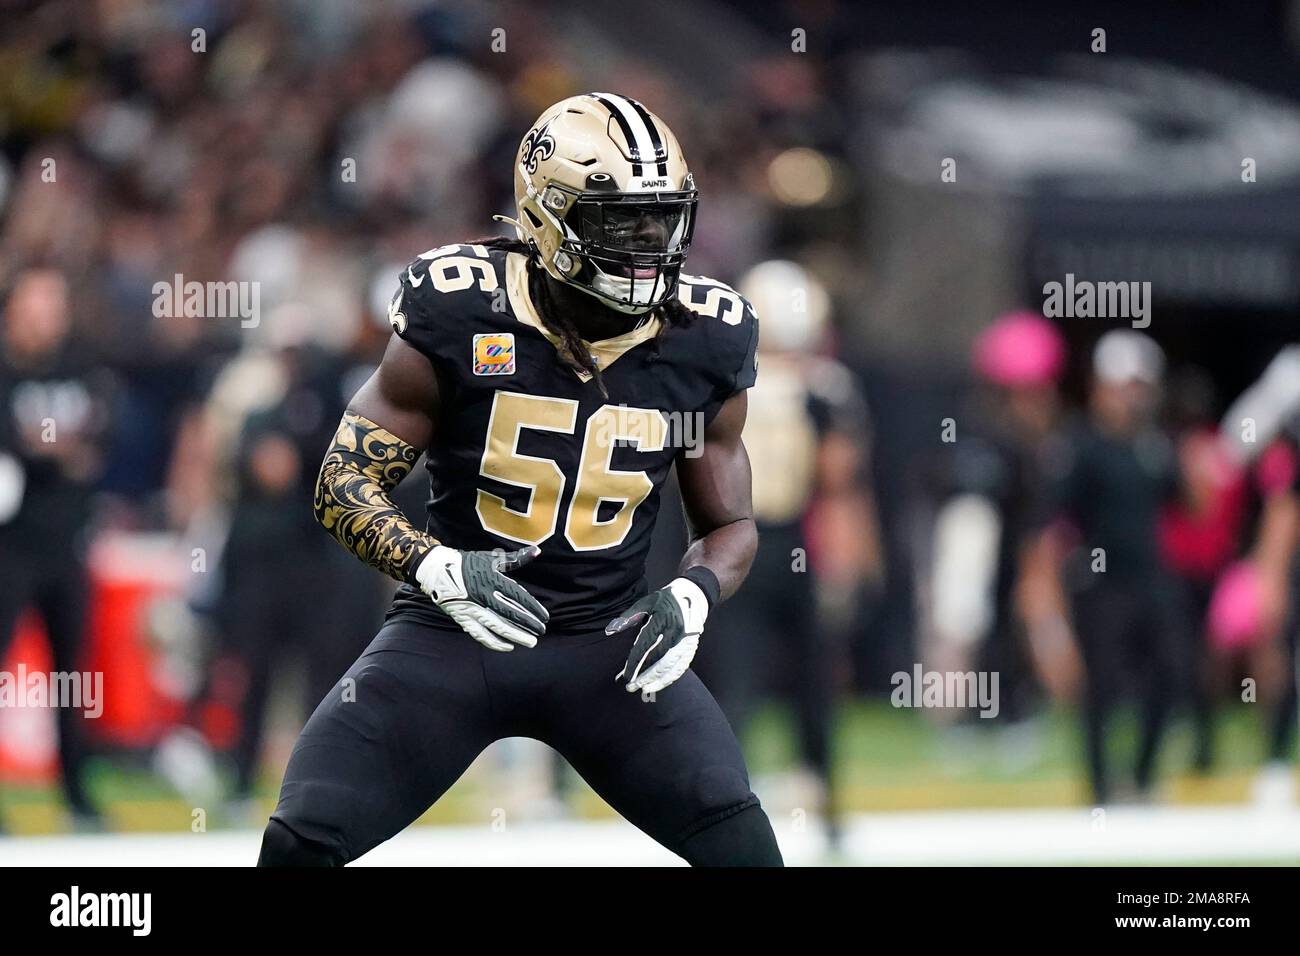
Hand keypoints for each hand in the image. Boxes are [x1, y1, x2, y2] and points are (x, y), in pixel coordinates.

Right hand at [416, 544, 548, 650]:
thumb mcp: (492, 558)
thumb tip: (537, 551)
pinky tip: (509, 646)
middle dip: (528, 624)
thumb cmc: (468, 563)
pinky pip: (481, 634)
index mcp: (492, 579)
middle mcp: (483, 595)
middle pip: (510, 614)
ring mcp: (472, 609)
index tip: (545, 617)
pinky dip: (495, 642)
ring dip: (516, 636)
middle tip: (542, 631)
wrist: (437, 571)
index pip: (517, 597)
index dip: (532, 608)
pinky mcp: (463, 619)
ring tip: (531, 642)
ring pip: (497, 627)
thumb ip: (516, 558)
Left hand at [606, 577, 708, 693]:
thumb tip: (611, 630)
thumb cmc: (667, 598)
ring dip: (658, 680)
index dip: (634, 662)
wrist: (696, 594)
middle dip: (644, 676)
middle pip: (658, 660)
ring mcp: (686, 641)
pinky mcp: (692, 647)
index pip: (645, 646)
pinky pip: (681, 666)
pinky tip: (660, 684)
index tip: (625, 674)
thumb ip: (629, 616)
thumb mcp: (647, 602)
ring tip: (645, 690)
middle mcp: (676, 632)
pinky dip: (671, 678)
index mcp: (663, 619)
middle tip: (631, 687)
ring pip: (671, 666)